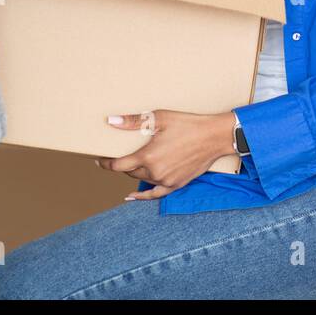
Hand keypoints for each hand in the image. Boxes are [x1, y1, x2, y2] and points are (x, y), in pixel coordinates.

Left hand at [95, 110, 235, 200]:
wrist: (215, 136)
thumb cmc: (188, 124)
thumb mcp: (160, 118)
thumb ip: (133, 122)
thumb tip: (112, 121)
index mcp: (148, 156)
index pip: (118, 165)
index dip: (106, 163)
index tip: (100, 160)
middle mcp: (155, 171)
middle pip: (129, 172)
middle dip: (123, 165)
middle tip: (120, 156)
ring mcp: (166, 180)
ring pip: (142, 180)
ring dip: (135, 173)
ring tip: (132, 165)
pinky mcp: (176, 184)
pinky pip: (156, 194)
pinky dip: (143, 196)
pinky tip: (132, 196)